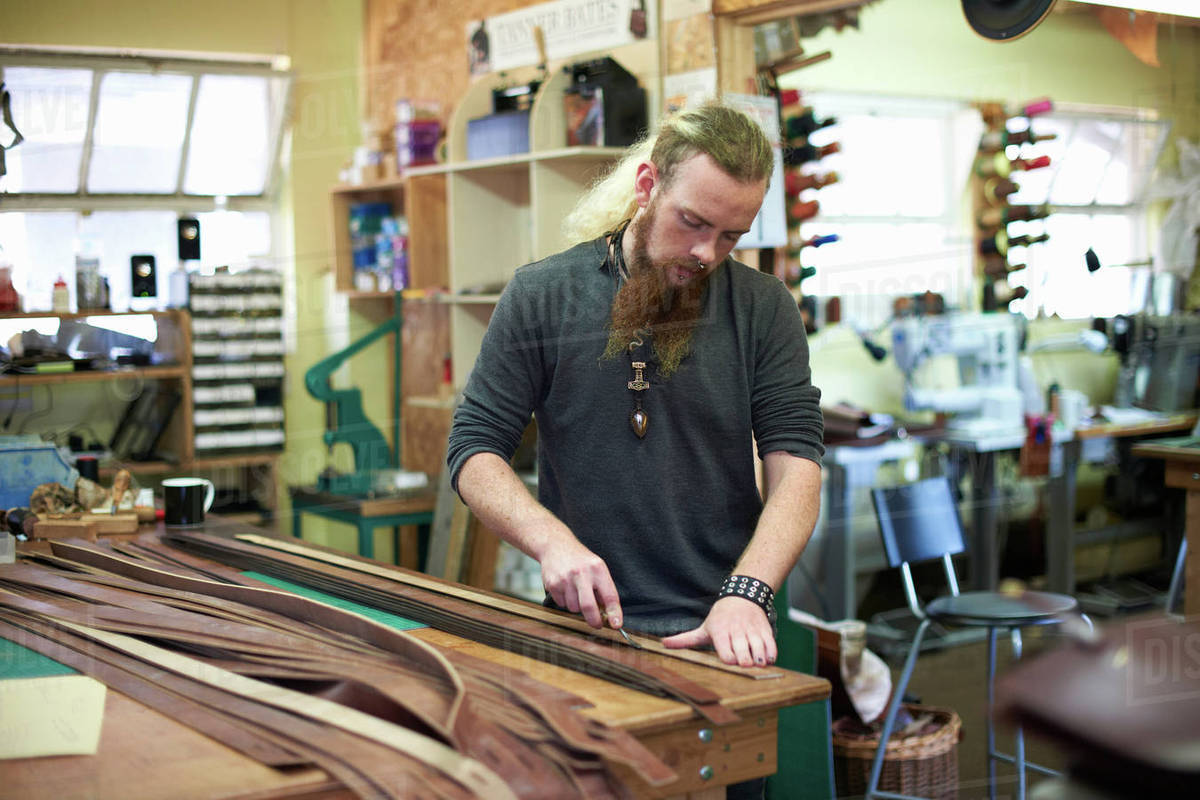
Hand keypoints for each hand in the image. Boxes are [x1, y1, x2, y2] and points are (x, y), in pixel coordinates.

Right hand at [539, 538, 622, 629]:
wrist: (555, 546)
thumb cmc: (580, 559)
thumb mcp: (597, 567)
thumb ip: (603, 588)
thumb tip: (609, 613)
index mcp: (597, 569)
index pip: (609, 595)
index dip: (614, 613)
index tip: (616, 624)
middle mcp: (581, 573)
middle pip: (589, 606)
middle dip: (594, 621)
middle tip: (597, 624)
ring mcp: (565, 579)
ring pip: (574, 608)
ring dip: (577, 606)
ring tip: (576, 591)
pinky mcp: (552, 584)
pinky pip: (562, 604)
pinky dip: (565, 601)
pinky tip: (565, 588)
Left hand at [660, 596, 776, 666]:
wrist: (742, 597)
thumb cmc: (720, 618)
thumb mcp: (703, 628)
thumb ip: (685, 639)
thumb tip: (663, 644)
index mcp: (720, 632)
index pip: (726, 652)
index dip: (729, 659)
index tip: (730, 660)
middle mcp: (736, 631)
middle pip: (743, 654)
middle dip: (745, 661)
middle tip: (745, 663)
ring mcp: (752, 630)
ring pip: (759, 650)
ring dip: (760, 659)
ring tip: (757, 662)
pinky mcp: (765, 630)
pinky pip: (771, 646)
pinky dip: (771, 655)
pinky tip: (766, 658)